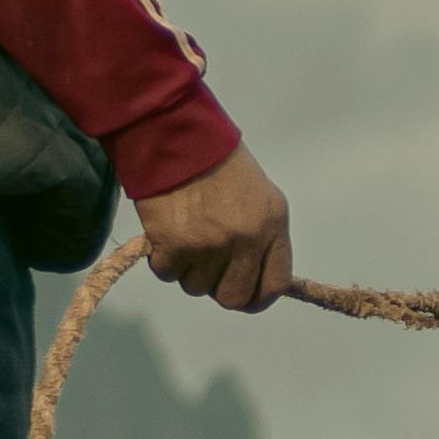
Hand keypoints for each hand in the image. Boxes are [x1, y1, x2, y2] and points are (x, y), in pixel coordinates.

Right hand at [137, 145, 295, 314]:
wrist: (179, 140)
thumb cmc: (221, 164)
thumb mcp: (262, 197)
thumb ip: (265, 238)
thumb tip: (259, 275)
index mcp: (272, 227)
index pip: (274, 286)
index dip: (258, 299)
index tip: (246, 296)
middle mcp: (245, 240)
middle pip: (233, 297)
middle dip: (220, 288)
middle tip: (209, 268)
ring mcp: (210, 246)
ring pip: (196, 287)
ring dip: (189, 269)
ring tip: (188, 236)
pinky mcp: (174, 246)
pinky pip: (167, 274)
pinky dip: (164, 260)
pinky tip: (168, 234)